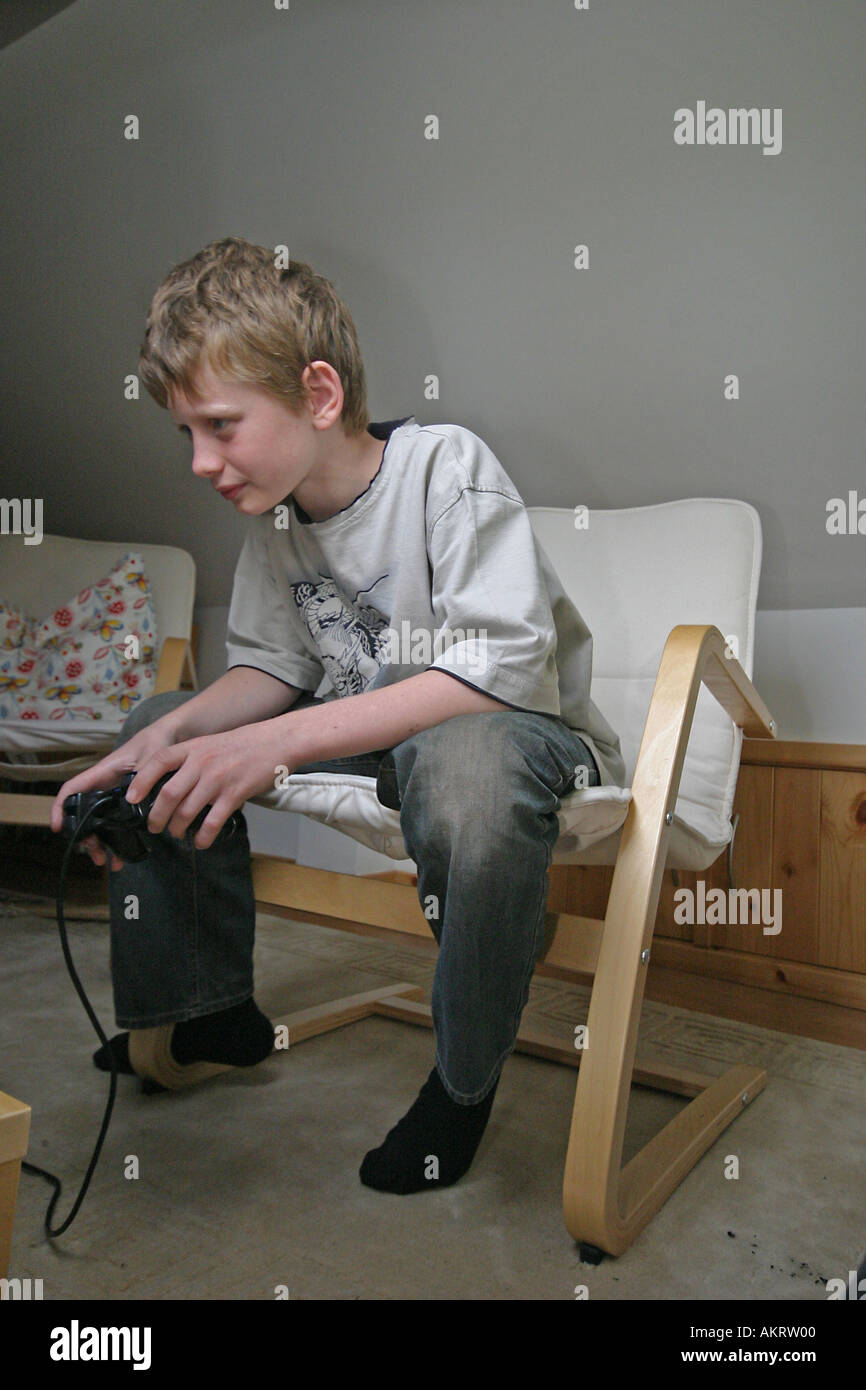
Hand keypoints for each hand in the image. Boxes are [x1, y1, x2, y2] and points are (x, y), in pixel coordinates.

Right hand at [49, 714, 183, 868]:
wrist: (171, 738)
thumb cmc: (156, 742)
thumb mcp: (152, 756)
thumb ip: (144, 775)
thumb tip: (132, 799)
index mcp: (103, 772)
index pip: (72, 789)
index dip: (60, 807)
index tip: (57, 827)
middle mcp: (105, 786)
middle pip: (84, 814)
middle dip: (85, 836)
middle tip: (96, 856)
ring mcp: (115, 795)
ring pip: (99, 822)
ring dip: (101, 842)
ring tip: (108, 862)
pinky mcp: (128, 802)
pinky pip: (117, 822)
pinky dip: (117, 838)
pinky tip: (122, 855)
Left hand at [120, 722, 296, 850]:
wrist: (276, 741)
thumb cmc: (242, 745)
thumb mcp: (210, 744)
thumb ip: (190, 760)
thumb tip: (168, 785)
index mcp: (193, 748)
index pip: (158, 762)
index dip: (141, 781)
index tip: (131, 798)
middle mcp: (202, 763)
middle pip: (168, 794)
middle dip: (156, 816)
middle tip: (154, 827)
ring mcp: (218, 779)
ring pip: (187, 811)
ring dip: (177, 829)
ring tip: (177, 835)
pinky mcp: (235, 794)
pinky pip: (212, 822)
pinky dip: (203, 837)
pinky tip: (201, 842)